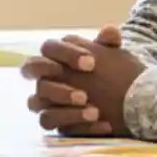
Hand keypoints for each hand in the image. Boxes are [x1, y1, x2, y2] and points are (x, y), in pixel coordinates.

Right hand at [20, 25, 140, 135]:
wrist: (124, 98)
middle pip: (32, 73)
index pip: (49, 48)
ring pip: (36, 103)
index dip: (66, 54)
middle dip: (56, 84)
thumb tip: (110, 31)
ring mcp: (45, 100)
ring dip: (64, 109)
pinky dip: (77, 125)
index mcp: (55, 56)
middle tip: (84, 95)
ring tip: (94, 112)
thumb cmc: (110, 72)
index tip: (91, 63)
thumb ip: (109, 44)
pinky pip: (52, 124)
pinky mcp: (54, 122)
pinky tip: (103, 124)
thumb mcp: (113, 56)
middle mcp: (44, 77)